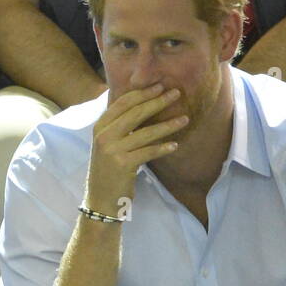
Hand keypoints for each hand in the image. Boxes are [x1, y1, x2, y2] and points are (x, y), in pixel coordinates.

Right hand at [83, 83, 187, 217]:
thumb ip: (119, 126)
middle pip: (135, 113)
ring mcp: (112, 150)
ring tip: (185, 119)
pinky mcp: (122, 164)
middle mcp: (104, 135)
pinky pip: (148, 152)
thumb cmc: (109, 170)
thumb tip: (142, 105)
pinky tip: (175, 146)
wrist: (100, 199)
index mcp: (100, 126)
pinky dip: (162, 148)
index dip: (143, 93)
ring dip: (167, 125)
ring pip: (145, 132)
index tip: (160, 86)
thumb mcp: (108, 144)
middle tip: (177, 93)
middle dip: (158, 102)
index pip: (123, 103)